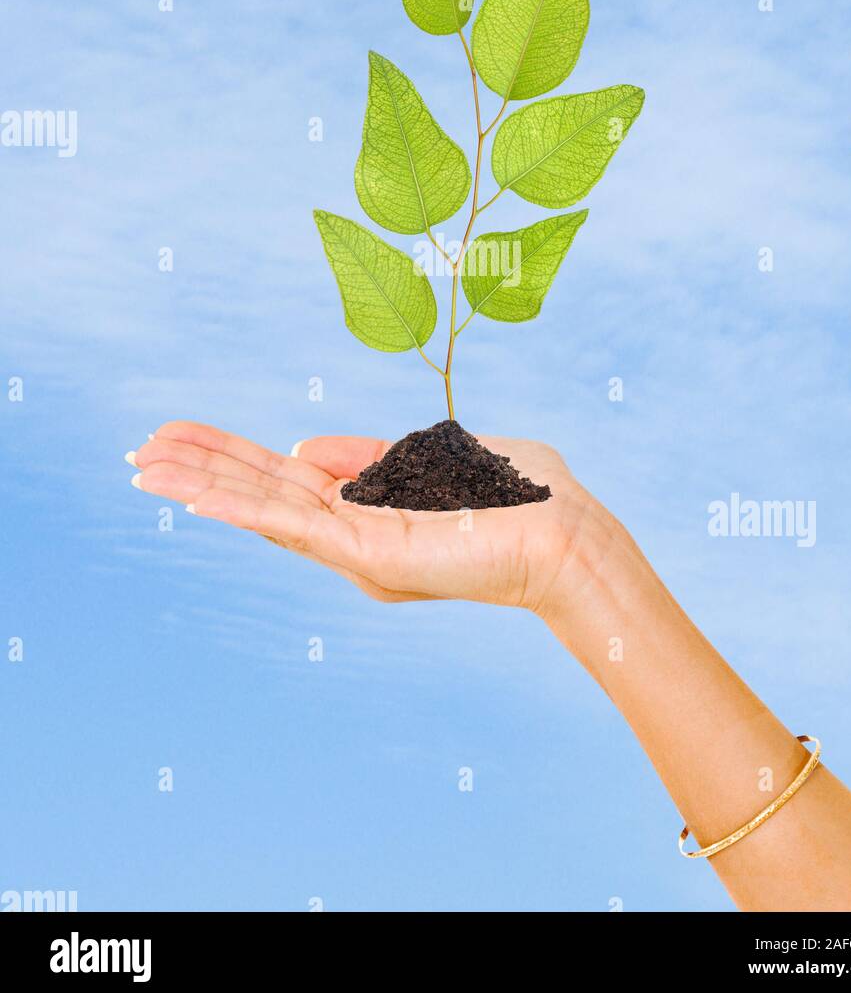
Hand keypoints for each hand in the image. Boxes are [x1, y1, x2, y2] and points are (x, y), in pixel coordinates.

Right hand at [129, 422, 616, 611]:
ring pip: (263, 510)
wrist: (569, 537)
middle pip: (261, 493)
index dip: (232, 456)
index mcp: (369, 507)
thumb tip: (303, 446)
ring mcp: (356, 548)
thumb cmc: (522, 497)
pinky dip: (237, 507)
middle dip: (199, 468)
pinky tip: (192, 493)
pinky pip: (290, 525)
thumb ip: (369, 454)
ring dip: (200, 485)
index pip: (284, 477)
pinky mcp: (368, 555)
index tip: (184, 437)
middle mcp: (353, 534)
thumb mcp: (433, 456)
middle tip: (138, 448)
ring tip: (142, 465)